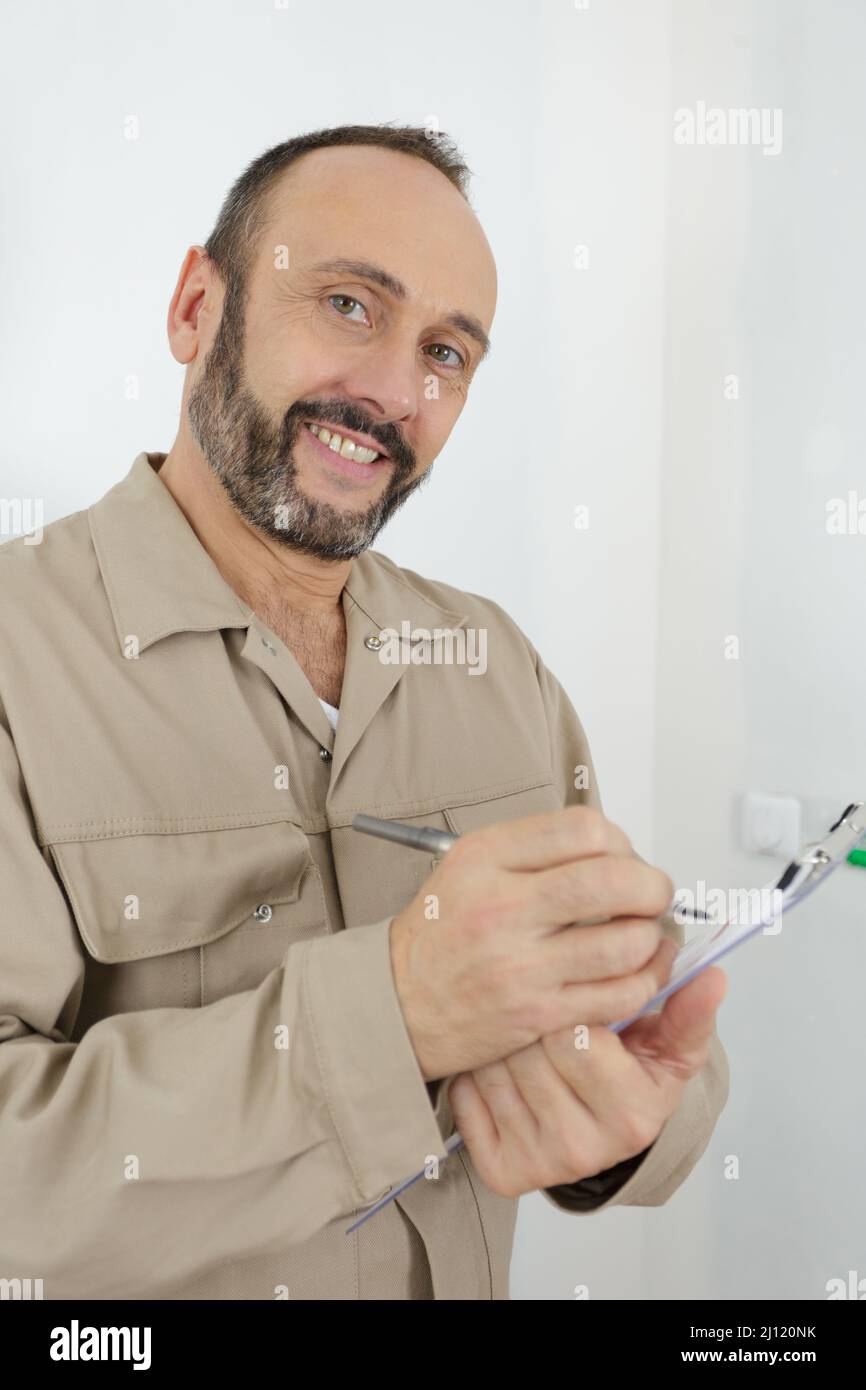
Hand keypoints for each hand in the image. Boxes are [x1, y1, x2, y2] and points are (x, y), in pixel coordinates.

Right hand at [390, 806, 676, 1079]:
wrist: (393, 1002)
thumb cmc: (439, 932)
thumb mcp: (467, 865)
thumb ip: (533, 850)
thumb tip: (612, 849)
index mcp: (487, 858)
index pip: (583, 829)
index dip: (621, 842)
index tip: (622, 858)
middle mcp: (503, 906)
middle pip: (613, 881)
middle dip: (652, 887)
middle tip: (654, 895)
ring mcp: (521, 964)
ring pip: (625, 943)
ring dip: (649, 939)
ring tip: (643, 937)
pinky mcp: (537, 1013)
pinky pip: (617, 995)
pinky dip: (641, 983)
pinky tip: (636, 974)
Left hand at [447, 949, 726, 1197]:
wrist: (604, 1127)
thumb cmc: (633, 1073)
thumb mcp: (669, 1045)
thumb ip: (687, 1010)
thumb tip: (712, 977)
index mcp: (632, 1117)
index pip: (579, 1038)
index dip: (575, 1008)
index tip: (580, 1004)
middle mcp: (587, 1150)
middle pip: (532, 1051)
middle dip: (535, 1021)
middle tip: (547, 1018)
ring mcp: (541, 1165)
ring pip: (495, 1067)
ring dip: (501, 1041)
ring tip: (525, 1040)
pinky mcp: (502, 1172)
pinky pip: (466, 1097)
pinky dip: (475, 1076)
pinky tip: (502, 1071)